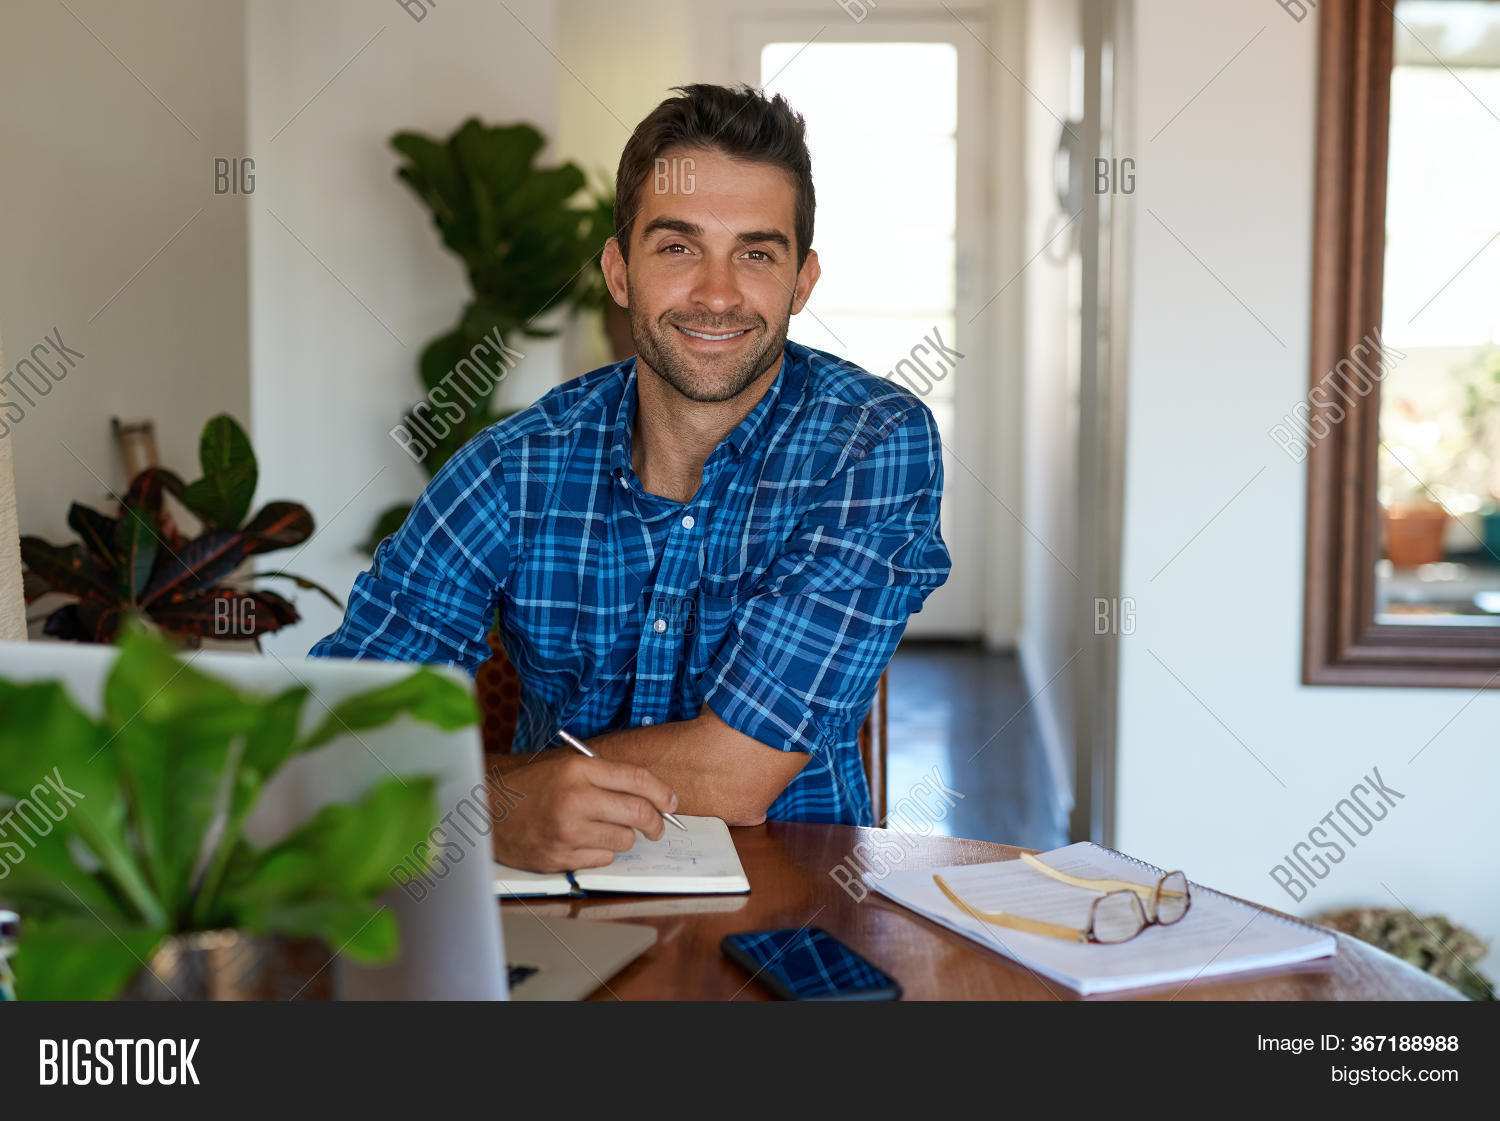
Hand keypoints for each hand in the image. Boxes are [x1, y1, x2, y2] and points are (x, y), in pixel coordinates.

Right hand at [490, 752, 678, 872]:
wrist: (487, 811)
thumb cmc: (531, 788)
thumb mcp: (567, 768)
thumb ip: (607, 778)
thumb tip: (653, 796)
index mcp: (578, 770)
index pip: (637, 779)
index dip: (662, 793)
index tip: (671, 802)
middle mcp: (574, 800)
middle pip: (639, 813)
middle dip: (656, 822)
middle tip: (656, 825)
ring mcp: (567, 832)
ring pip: (624, 841)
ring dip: (622, 837)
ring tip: (603, 829)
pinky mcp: (559, 858)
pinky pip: (602, 860)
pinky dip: (600, 853)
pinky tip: (582, 842)